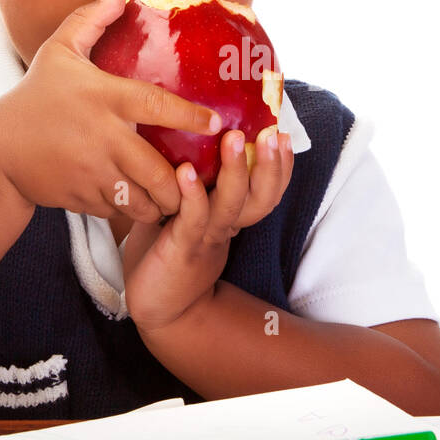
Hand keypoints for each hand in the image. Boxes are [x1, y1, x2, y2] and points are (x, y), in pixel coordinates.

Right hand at [0, 0, 222, 222]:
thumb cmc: (33, 96)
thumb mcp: (57, 52)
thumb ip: (89, 20)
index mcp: (104, 97)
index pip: (157, 105)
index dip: (191, 116)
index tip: (218, 123)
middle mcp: (102, 138)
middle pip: (158, 171)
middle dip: (183, 184)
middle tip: (197, 179)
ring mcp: (92, 172)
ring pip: (142, 200)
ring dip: (163, 202)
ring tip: (176, 198)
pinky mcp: (82, 199)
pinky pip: (120, 211)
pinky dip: (135, 211)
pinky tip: (145, 205)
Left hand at [122, 126, 293, 331]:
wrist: (158, 307)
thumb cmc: (166, 252)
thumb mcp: (183, 210)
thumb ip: (191, 179)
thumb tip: (184, 134)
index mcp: (232, 217)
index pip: (268, 191)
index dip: (281, 167)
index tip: (282, 135)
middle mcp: (226, 226)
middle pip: (261, 197)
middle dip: (271, 165)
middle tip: (271, 133)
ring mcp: (206, 237)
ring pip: (232, 204)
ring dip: (236, 171)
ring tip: (233, 138)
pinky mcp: (182, 247)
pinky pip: (193, 219)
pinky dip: (192, 195)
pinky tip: (186, 172)